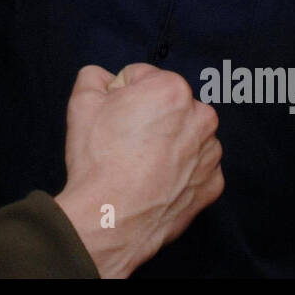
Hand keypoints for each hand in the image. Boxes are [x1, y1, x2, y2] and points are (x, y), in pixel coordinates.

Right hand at [54, 63, 222, 277]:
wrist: (111, 216)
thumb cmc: (99, 160)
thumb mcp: (82, 103)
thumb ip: (94, 77)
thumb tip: (103, 79)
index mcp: (172, 89)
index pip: (141, 78)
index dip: (121, 96)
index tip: (113, 117)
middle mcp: (201, 116)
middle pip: (168, 104)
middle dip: (149, 115)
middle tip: (125, 140)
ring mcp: (210, 152)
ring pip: (185, 134)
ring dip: (168, 141)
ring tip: (139, 162)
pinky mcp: (213, 183)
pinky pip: (195, 166)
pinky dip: (179, 170)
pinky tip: (156, 180)